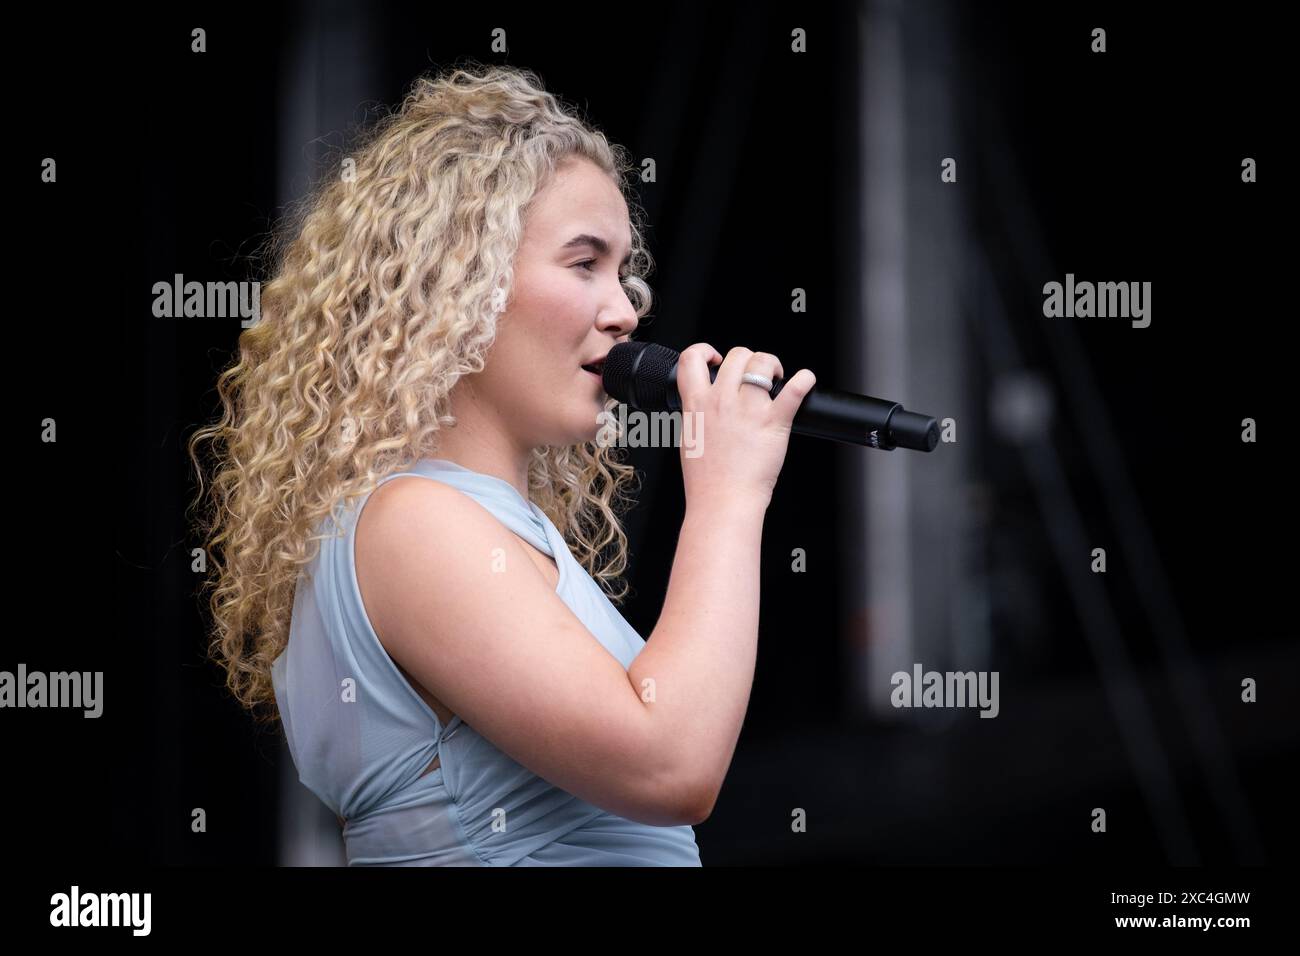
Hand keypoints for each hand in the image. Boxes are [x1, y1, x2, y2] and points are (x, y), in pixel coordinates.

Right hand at [675, 344, 816, 511]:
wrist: (723, 502)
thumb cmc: (707, 480)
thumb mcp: (690, 439)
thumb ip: (697, 415)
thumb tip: (703, 404)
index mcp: (697, 405)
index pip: (691, 359)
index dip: (704, 350)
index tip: (716, 359)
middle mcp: (722, 402)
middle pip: (737, 355)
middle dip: (749, 359)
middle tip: (756, 374)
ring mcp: (749, 410)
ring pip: (762, 363)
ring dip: (772, 365)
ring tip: (777, 377)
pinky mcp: (775, 422)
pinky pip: (794, 389)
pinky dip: (804, 380)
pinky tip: (805, 380)